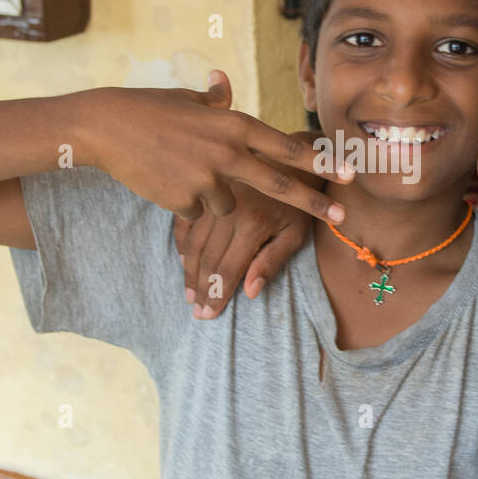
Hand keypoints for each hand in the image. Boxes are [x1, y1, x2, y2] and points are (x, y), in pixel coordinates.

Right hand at [84, 71, 351, 222]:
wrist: (106, 128)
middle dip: (313, 202)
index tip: (347, 172)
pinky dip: (187, 202)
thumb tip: (224, 79)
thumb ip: (214, 100)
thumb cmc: (147, 108)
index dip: (318, 161)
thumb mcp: (187, 99)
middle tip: (341, 216)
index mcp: (233, 124)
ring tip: (181, 169)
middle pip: (279, 184)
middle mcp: (227, 152)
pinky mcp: (186, 202)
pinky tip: (165, 180)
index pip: (285, 147)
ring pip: (228, 203)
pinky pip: (198, 211)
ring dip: (214, 194)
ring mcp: (207, 179)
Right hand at [173, 179, 312, 318]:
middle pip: (207, 260)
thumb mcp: (295, 233)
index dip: (217, 295)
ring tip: (189, 295)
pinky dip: (181, 245)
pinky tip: (183, 262)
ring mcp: (213, 202)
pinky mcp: (205, 194)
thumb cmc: (295, 205)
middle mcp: (228, 212)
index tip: (208, 316)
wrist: (288, 163)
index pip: (229, 269)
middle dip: (201, 290)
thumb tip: (250, 292)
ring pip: (193, 244)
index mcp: (253, 224)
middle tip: (196, 312)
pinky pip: (185, 223)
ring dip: (188, 272)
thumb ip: (272, 261)